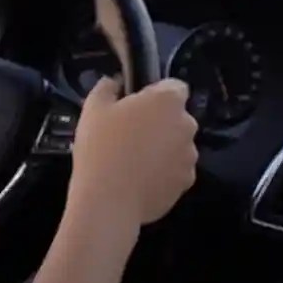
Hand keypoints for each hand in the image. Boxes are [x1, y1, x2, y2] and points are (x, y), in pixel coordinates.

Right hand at [66, 77, 198, 229]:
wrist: (108, 199)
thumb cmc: (101, 146)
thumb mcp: (93, 108)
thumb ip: (107, 88)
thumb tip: (116, 83)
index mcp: (168, 101)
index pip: (175, 86)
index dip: (156, 93)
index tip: (136, 105)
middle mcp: (187, 126)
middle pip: (177, 118)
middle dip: (160, 122)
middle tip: (130, 134)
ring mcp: (189, 157)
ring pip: (177, 146)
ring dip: (163, 148)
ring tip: (134, 161)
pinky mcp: (186, 184)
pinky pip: (175, 171)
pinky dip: (163, 173)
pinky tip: (139, 180)